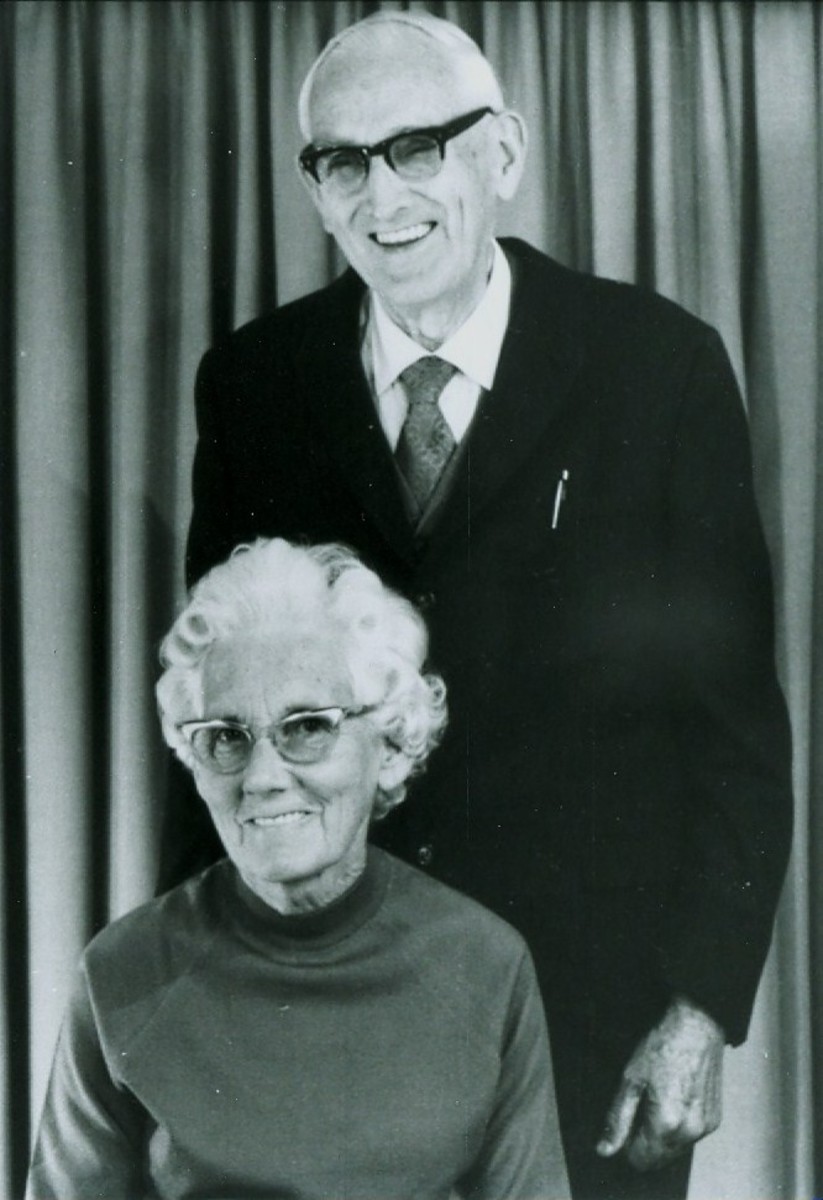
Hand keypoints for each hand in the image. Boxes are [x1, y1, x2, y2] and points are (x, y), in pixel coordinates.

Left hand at [596, 996, 724, 1170]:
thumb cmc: (663, 1045)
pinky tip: (674, 1098)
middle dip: (644, 1140)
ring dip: (662, 1135)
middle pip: (659, 1160)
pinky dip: (679, 1126)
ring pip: (675, 1150)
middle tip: (640, 1105)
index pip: (640, 1161)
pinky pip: (690, 1136)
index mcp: (667, 1124)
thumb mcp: (631, 1079)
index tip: (626, 1120)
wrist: (697, 1025)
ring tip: (658, 1098)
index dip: (626, 1144)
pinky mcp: (715, 1119)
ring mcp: (706, 1127)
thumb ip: (617, 1119)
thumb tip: (605, 1149)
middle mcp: (691, 1132)